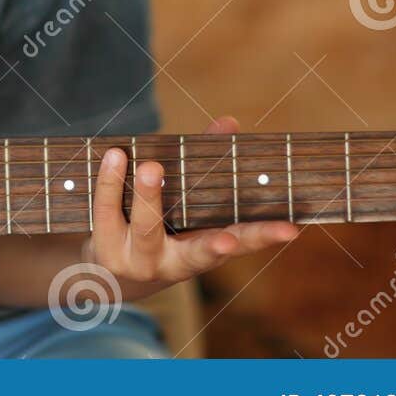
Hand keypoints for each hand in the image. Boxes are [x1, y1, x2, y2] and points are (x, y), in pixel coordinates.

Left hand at [80, 116, 297, 301]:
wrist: (106, 274)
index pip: (241, 244)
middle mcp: (175, 264)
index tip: (290, 230)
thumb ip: (206, 164)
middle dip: (214, 246)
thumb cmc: (157, 229)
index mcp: (203, 250)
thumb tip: (229, 121)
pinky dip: (110, 182)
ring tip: (150, 166)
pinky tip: (115, 155)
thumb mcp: (185, 208)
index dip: (264, 237)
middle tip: (227, 237)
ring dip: (149, 197)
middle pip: (198, 254)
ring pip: (148, 229)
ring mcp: (140, 260)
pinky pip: (107, 212)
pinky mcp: (105, 250)